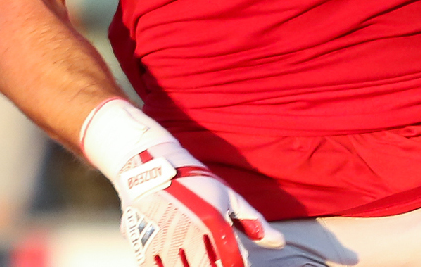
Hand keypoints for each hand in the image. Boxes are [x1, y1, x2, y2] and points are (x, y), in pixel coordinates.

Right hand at [83, 100, 282, 266]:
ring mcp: (163, 240)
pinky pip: (154, 266)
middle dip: (210, 266)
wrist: (147, 164)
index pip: (230, 261)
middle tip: (216, 263)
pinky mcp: (141, 244)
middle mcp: (187, 234)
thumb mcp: (227, 196)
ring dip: (188, 266)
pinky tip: (176, 263)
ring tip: (194, 262)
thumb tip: (279, 241)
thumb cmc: (193, 180)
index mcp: (212, 222)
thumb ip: (253, 222)